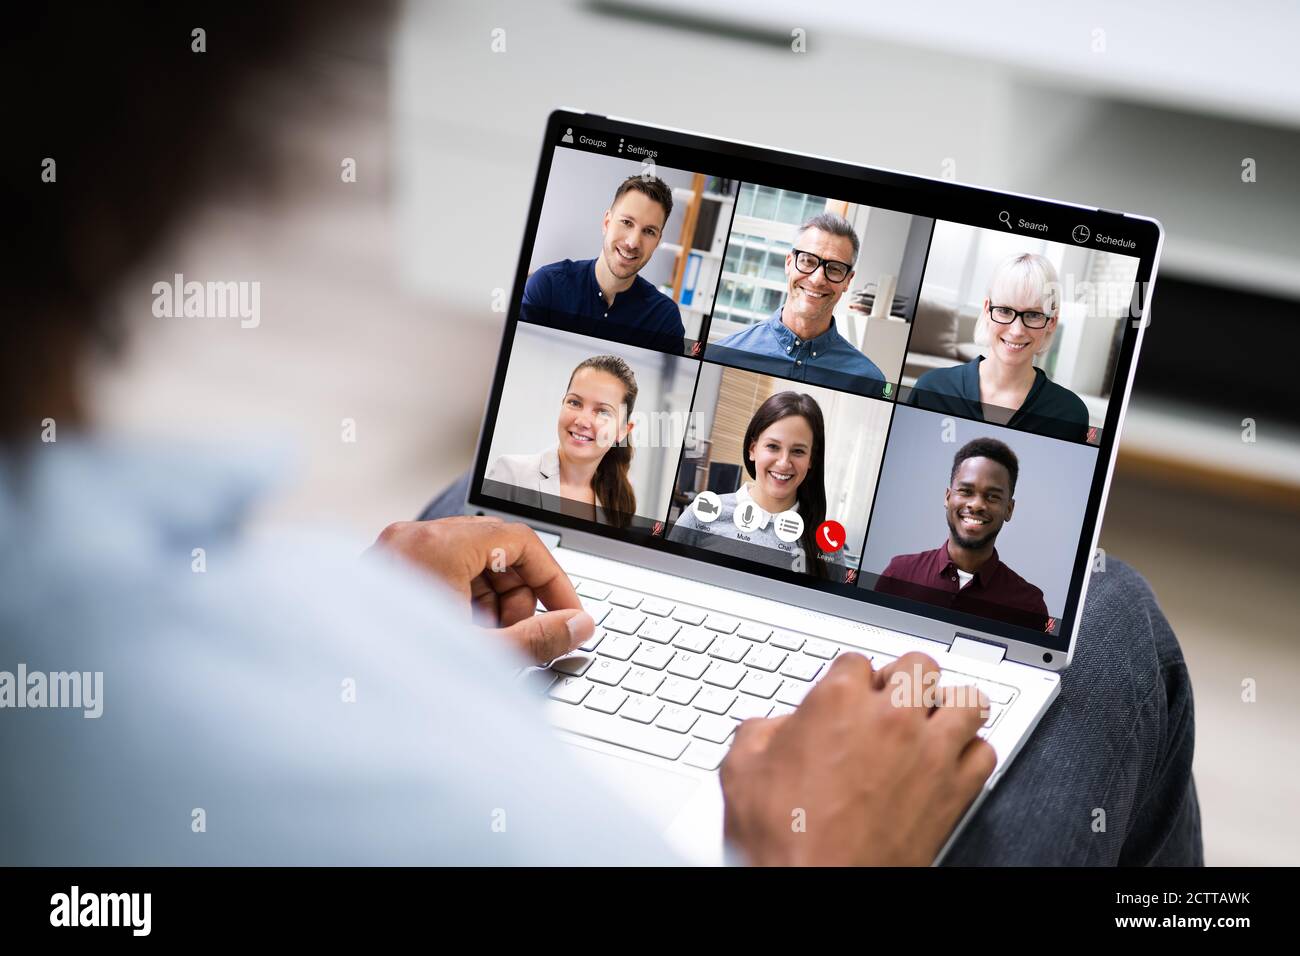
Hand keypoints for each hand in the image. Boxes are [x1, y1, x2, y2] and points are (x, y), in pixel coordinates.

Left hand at [372, 516, 592, 664]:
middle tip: (524, 635)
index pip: (520, 541)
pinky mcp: (384, 575)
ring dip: (491, 602)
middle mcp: (411, 539)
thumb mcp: (483, 655)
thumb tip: (578, 627)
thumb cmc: (393, 675)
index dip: (554, 580)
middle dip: (518, 596)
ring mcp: (393, 554)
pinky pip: (440, 574)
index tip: (570, 611)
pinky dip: (462, 603)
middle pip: (494, 550)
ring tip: (485, 644)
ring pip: (468, 563)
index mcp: (437, 546)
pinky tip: (461, 641)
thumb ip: (540, 637)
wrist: (328, 701)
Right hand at [720, 651, 995, 865]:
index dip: (849, 679)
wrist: (816, 887)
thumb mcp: (741, 770)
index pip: (856, 661)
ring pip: (966, 700)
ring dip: (949, 706)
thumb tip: (774, 728)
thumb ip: (761, 732)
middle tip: (891, 699)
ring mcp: (929, 753)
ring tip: (932, 719)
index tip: (846, 696)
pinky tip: (951, 759)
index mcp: (837, 702)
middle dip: (905, 678)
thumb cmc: (785, 839)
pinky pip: (984, 753)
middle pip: (920, 665)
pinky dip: (971, 752)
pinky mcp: (954, 792)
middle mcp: (890, 719)